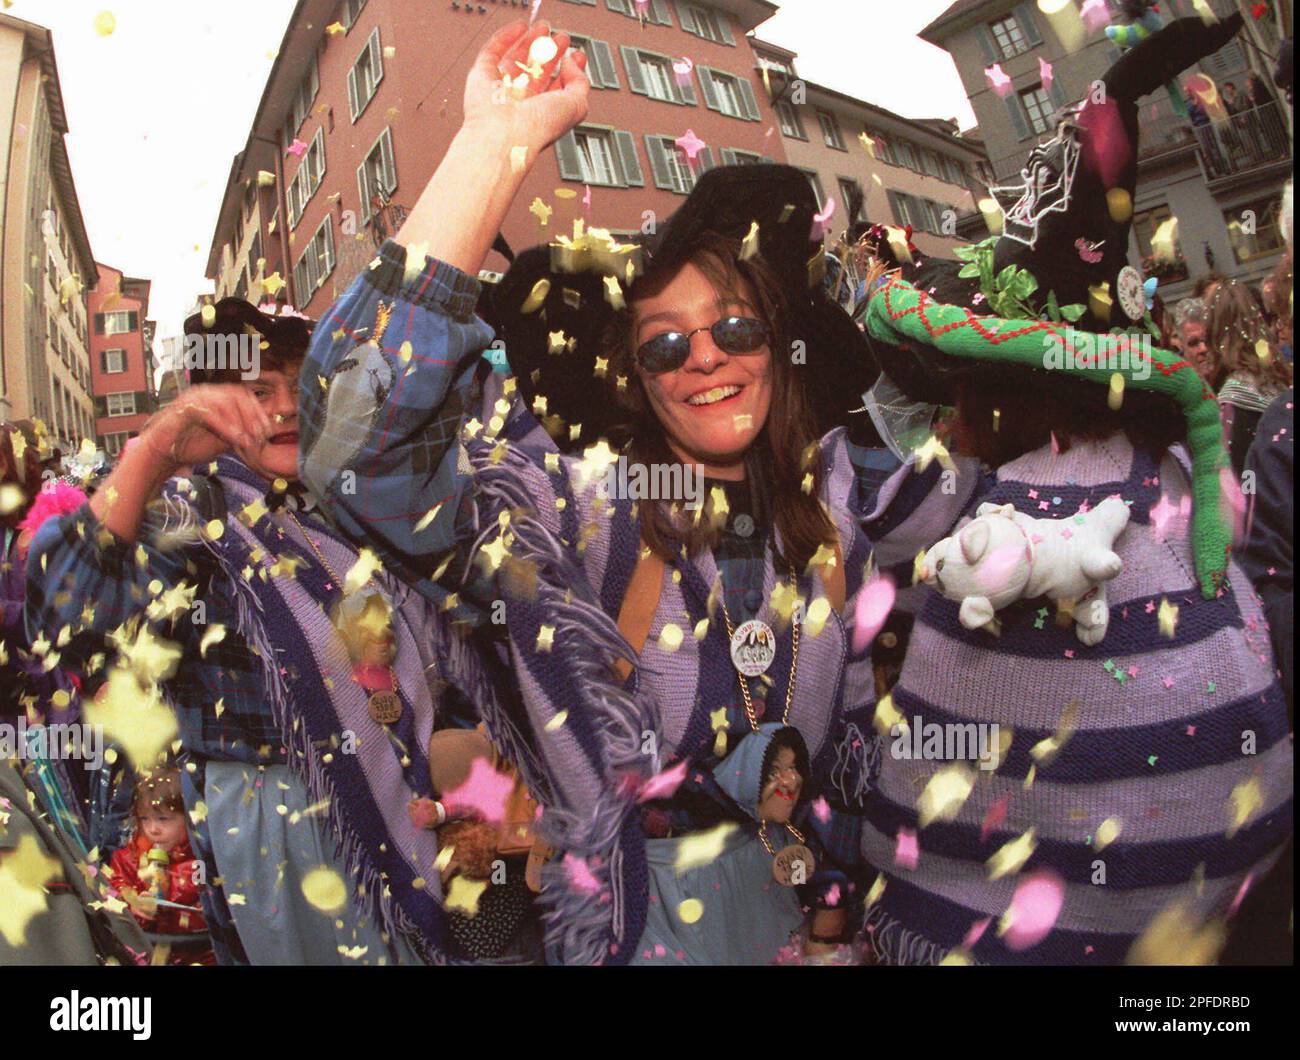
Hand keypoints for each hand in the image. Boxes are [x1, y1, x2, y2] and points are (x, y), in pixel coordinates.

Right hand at [138, 385, 271, 473]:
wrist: (164, 454)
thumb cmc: (192, 445)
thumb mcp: (224, 438)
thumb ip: (242, 432)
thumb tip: (265, 433)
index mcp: (215, 396)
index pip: (243, 395)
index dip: (259, 411)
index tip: (268, 430)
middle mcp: (205, 393)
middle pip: (237, 394)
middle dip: (252, 415)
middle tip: (260, 435)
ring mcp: (193, 398)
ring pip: (224, 401)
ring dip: (240, 422)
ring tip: (248, 440)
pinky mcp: (183, 408)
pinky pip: (208, 412)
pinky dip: (224, 426)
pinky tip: (234, 438)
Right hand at [461, 19, 588, 157]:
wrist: (506, 134)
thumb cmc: (539, 127)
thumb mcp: (576, 105)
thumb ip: (580, 82)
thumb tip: (570, 63)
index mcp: (543, 113)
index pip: (557, 88)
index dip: (568, 71)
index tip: (576, 56)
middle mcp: (521, 103)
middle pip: (536, 72)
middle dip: (550, 53)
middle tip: (561, 39)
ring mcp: (501, 89)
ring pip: (516, 60)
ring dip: (530, 41)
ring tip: (544, 27)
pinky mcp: (482, 78)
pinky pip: (492, 51)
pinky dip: (505, 37)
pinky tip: (521, 27)